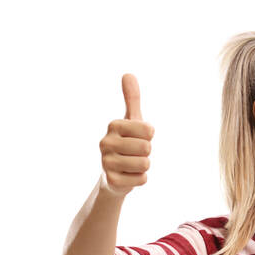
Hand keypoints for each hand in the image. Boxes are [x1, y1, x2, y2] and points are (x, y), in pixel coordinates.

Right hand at [99, 73, 153, 195]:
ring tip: (132, 164)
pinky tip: (128, 176)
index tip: (138, 137)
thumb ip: (132, 98)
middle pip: (146, 147)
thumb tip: (128, 74)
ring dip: (143, 166)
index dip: (149, 136)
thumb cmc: (127, 142)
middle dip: (146, 153)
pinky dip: (139, 179)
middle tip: (135, 153)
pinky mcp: (112, 181)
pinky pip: (141, 179)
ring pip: (145, 164)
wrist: (114, 173)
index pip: (148, 130)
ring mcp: (106, 163)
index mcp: (113, 125)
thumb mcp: (131, 120)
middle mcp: (106, 142)